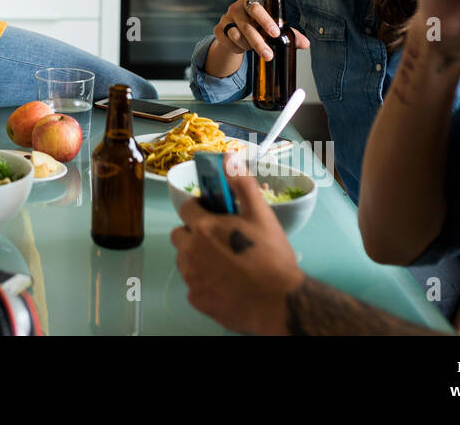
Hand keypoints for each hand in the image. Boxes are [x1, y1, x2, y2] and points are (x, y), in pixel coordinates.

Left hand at [170, 156, 303, 334]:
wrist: (279, 301)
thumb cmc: (272, 257)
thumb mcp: (261, 215)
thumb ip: (242, 184)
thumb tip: (229, 157)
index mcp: (203, 227)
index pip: (187, 208)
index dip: (200, 209)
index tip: (214, 214)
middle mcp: (190, 251)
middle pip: (180, 235)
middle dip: (194, 234)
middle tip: (219, 239)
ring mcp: (191, 277)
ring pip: (184, 260)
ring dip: (196, 257)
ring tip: (223, 262)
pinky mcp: (196, 300)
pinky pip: (192, 285)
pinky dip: (204, 282)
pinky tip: (225, 283)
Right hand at [213, 0, 309, 60]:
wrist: (234, 29)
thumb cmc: (256, 24)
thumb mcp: (271, 27)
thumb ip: (289, 34)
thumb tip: (306, 43)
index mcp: (250, 2)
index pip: (257, 8)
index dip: (266, 21)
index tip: (276, 33)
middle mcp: (236, 8)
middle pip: (247, 25)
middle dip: (259, 42)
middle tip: (269, 55)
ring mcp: (225, 19)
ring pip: (236, 36)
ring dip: (248, 46)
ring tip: (255, 49)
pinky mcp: (218, 30)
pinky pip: (228, 43)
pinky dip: (237, 49)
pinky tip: (242, 48)